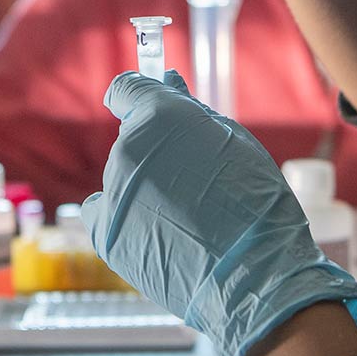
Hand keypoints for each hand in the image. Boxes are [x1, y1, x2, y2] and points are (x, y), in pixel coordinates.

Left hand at [81, 70, 356, 355]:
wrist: (253, 273)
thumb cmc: (254, 202)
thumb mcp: (232, 141)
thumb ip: (190, 111)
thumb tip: (166, 82)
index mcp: (159, 117)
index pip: (126, 90)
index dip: (141, 99)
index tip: (154, 111)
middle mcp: (128, 149)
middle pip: (132, 140)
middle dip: (157, 152)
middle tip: (196, 181)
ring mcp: (113, 192)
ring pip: (123, 177)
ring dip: (146, 187)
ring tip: (187, 217)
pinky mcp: (104, 232)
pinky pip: (102, 211)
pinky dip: (122, 216)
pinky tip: (153, 230)